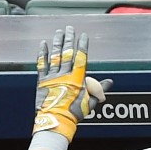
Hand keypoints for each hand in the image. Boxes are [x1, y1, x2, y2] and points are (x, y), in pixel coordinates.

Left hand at [32, 27, 110, 141]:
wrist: (56, 120)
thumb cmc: (73, 113)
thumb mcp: (90, 101)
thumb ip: (97, 89)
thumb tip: (108, 83)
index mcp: (77, 78)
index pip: (81, 57)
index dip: (82, 45)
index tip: (83, 36)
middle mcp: (65, 74)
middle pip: (67, 52)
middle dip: (69, 39)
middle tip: (70, 29)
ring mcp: (53, 76)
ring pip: (55, 55)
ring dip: (57, 42)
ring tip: (59, 32)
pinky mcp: (43, 80)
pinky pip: (42, 63)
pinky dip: (42, 53)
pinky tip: (43, 43)